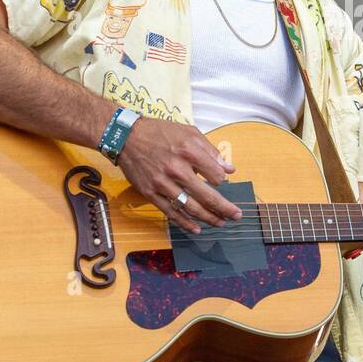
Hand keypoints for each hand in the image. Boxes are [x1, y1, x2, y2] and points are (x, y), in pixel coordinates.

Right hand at [115, 117, 241, 232]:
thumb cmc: (160, 133)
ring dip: (208, 218)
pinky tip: (196, 228)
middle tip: (236, 215)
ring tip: (220, 223)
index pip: (215, 175)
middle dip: (224, 208)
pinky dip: (185, 223)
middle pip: (206, 195)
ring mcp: (162, 183)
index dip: (221, 180)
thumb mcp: (189, 132)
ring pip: (190, 207)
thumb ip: (211, 151)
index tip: (220, 180)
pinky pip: (170, 212)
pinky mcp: (150, 193)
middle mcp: (176, 169)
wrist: (126, 137)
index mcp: (189, 151)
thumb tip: (229, 169)